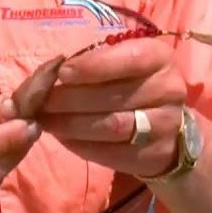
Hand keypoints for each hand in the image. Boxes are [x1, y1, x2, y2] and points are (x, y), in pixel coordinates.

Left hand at [38, 37, 186, 178]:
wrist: (165, 127)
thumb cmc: (131, 84)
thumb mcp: (120, 62)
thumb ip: (93, 63)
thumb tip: (51, 73)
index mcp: (159, 58)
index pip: (129, 59)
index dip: (93, 67)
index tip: (61, 73)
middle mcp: (169, 89)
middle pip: (115, 96)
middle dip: (71, 99)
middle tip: (42, 103)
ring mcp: (166, 124)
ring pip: (112, 126)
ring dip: (72, 125)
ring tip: (47, 121)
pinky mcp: (156, 154)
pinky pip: (114, 153)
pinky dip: (83, 146)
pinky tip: (64, 138)